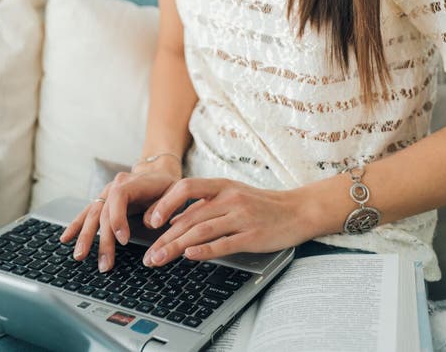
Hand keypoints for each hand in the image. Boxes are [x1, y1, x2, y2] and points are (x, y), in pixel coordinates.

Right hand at [59, 167, 179, 271]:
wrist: (157, 172)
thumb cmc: (167, 184)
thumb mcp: (174, 191)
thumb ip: (164, 205)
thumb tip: (151, 222)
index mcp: (132, 181)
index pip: (118, 197)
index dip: (118, 218)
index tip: (124, 240)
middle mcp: (114, 186)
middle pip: (104, 212)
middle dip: (102, 239)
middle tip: (104, 263)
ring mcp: (106, 193)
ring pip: (92, 215)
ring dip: (85, 237)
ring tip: (80, 257)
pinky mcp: (102, 202)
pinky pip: (87, 214)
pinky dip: (76, 226)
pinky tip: (65, 238)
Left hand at [140, 177, 312, 266]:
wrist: (298, 210)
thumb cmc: (262, 205)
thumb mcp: (232, 195)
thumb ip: (205, 205)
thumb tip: (173, 220)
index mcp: (222, 186)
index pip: (185, 187)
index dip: (165, 202)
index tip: (149, 222)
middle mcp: (229, 198)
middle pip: (189, 216)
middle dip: (164, 237)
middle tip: (148, 255)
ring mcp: (241, 216)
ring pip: (201, 230)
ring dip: (176, 247)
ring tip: (159, 260)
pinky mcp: (252, 235)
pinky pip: (224, 243)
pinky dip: (204, 250)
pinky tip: (189, 256)